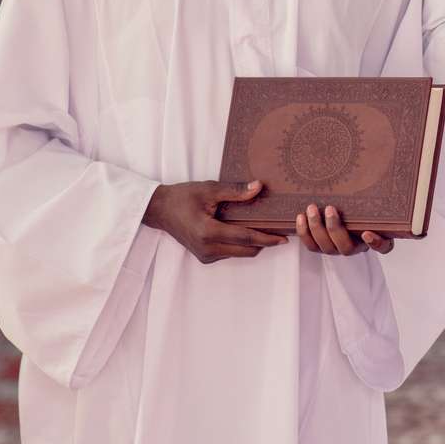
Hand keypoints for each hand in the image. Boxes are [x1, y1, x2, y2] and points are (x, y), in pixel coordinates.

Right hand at [143, 179, 288, 264]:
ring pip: (239, 253)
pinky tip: (247, 230)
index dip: (267, 238)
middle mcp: (208, 249)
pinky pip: (230, 252)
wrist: (160, 210)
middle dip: (265, 243)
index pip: (246, 238)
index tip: (284, 238)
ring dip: (253, 243)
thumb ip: (235, 192)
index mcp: (209, 233)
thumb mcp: (209, 190)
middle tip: (280, 232)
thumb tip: (259, 187)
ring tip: (266, 229)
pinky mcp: (204, 256)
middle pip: (246, 250)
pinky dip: (241, 244)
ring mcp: (206, 255)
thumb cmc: (182, 197)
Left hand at [296, 204, 393, 256]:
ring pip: (324, 247)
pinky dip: (304, 232)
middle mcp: (354, 247)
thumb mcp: (375, 212)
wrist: (345, 216)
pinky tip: (300, 217)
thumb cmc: (362, 213)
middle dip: (334, 228)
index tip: (367, 233)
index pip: (382, 246)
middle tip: (330, 208)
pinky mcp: (321, 245)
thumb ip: (384, 207)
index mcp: (373, 240)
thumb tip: (379, 204)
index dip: (375, 243)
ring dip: (316, 228)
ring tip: (311, 209)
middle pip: (344, 247)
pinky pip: (311, 245)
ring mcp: (336, 248)